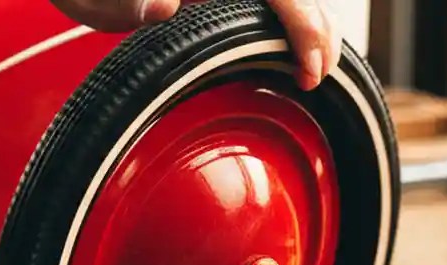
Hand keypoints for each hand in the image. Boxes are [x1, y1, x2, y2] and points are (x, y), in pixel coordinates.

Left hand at [50, 0, 338, 89]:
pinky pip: (260, 2)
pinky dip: (285, 19)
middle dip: (316, 27)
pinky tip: (292, 48)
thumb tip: (165, 6)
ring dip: (308, 21)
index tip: (308, 64)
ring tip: (316, 65)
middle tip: (319, 74)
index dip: (300, 22)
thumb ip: (127, 1)